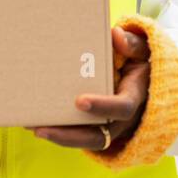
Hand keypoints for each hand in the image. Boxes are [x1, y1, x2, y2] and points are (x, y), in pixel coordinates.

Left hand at [24, 26, 149, 150]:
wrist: (143, 79)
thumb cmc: (138, 60)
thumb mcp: (142, 49)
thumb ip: (132, 43)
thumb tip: (116, 36)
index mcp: (135, 96)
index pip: (123, 107)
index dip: (103, 106)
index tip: (79, 101)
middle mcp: (123, 119)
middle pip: (99, 136)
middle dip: (70, 135)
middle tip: (41, 129)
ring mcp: (110, 127)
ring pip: (87, 141)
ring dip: (60, 137)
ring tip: (34, 128)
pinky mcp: (98, 128)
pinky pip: (80, 136)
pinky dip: (60, 132)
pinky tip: (36, 123)